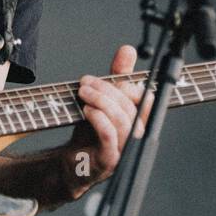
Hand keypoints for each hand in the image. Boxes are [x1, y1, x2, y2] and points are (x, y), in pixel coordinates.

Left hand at [57, 44, 153, 201]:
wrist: (69, 165)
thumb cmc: (88, 134)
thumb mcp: (102, 101)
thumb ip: (117, 76)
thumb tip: (128, 49)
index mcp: (137, 121)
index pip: (147, 99)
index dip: (130, 86)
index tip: (111, 77)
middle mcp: (135, 136)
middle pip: (132, 106)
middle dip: (108, 89)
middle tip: (86, 82)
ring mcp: (124, 150)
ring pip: (123, 120)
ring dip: (102, 101)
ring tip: (83, 93)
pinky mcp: (109, 161)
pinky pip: (110, 135)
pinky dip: (99, 118)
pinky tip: (87, 110)